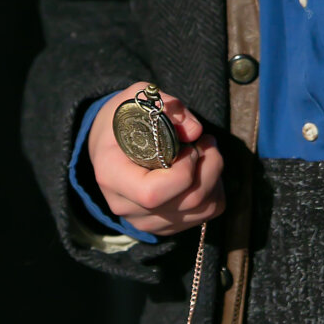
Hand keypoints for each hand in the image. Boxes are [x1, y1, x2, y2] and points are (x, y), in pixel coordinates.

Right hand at [87, 83, 224, 236]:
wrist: (109, 146)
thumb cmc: (122, 119)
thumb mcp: (136, 97)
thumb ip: (166, 106)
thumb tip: (194, 131)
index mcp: (112, 174)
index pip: (153, 193)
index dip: (182, 171)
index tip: (189, 145)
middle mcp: (126, 206)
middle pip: (185, 202)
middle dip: (210, 168)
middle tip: (207, 141)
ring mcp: (144, 220)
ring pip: (201, 211)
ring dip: (215, 177)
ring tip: (206, 151)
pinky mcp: (162, 225)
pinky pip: (204, 215)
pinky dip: (214, 191)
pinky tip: (203, 170)